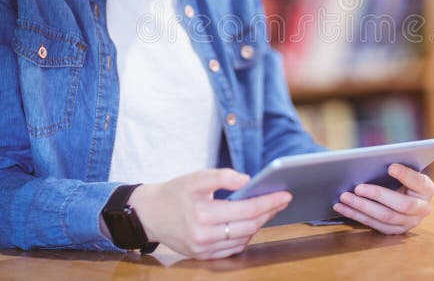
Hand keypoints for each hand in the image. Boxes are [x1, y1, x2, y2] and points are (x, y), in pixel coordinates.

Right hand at [128, 169, 290, 259]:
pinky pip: (233, 249)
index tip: (285, 194)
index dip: (269, 202)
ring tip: (268, 209)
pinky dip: (245, 236)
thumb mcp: (196, 177)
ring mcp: (203, 249)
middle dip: (269, 212)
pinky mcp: (202, 256)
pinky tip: (250, 223)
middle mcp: (203, 235)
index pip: (246, 209)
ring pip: (243, 239)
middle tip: (282, 200)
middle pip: (249, 226)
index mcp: (202, 213)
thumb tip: (247, 180)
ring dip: (259, 224)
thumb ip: (222, 176)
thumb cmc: (175, 192)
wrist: (149, 214)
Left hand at [332, 163, 433, 234]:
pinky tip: (342, 207)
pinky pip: (375, 225)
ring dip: (362, 207)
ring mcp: (410, 222)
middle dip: (377, 195)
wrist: (405, 193)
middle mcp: (423, 208)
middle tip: (357, 187)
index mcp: (427, 188)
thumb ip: (394, 166)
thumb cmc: (401, 176)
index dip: (405, 175)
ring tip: (344, 197)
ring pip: (385, 217)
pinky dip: (356, 216)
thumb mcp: (403, 169)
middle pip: (401, 204)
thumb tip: (372, 161)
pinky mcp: (395, 231)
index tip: (390, 166)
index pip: (417, 182)